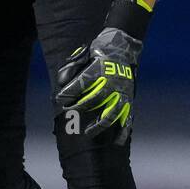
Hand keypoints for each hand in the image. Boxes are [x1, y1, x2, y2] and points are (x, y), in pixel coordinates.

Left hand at [54, 26, 141, 144]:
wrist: (122, 47)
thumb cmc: (100, 51)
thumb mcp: (84, 53)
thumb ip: (72, 67)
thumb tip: (60, 81)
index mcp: (101, 69)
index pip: (82, 82)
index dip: (70, 92)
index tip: (60, 100)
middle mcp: (113, 81)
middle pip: (96, 98)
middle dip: (81, 107)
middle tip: (69, 114)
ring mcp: (122, 92)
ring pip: (112, 112)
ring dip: (99, 124)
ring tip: (88, 133)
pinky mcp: (129, 99)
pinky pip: (128, 117)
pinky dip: (123, 130)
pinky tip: (117, 142)